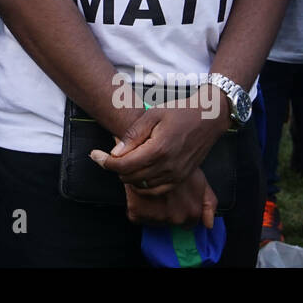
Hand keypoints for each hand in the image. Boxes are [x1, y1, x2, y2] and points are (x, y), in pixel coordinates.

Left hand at [90, 103, 224, 194]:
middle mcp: (168, 167)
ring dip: (128, 176)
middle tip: (108, 155)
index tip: (94, 154)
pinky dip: (143, 184)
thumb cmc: (179, 112)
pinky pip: (156, 190)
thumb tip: (115, 153)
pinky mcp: (182, 179)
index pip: (123, 165)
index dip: (104, 162)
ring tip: (124, 160)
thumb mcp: (153, 115)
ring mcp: (176, 175)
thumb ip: (133, 135)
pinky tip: (138, 171)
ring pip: (141, 186)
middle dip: (114, 168)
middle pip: (130, 178)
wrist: (209, 118)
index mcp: (159, 149)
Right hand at [123, 167, 216, 228]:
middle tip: (160, 193)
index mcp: (192, 212)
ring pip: (151, 220)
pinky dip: (135, 206)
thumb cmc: (175, 162)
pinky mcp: (137, 212)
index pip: (188, 223)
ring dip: (149, 209)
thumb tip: (208, 224)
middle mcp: (176, 217)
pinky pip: (135, 216)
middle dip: (164, 210)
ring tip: (150, 191)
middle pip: (169, 222)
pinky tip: (139, 193)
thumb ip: (208, 202)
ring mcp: (156, 216)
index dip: (180, 211)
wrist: (151, 149)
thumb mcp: (199, 181)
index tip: (174, 201)